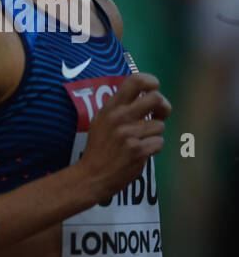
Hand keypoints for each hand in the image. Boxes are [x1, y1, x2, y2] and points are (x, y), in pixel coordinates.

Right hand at [77, 74, 170, 200]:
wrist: (91, 175)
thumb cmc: (100, 147)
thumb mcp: (102, 121)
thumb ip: (120, 106)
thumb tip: (148, 93)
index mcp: (110, 108)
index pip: (136, 81)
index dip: (152, 82)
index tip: (153, 90)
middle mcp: (119, 117)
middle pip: (156, 98)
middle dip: (164, 107)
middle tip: (159, 115)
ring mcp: (128, 134)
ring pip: (160, 125)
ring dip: (154, 134)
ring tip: (139, 142)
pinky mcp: (137, 150)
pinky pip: (159, 143)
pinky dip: (153, 149)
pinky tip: (140, 153)